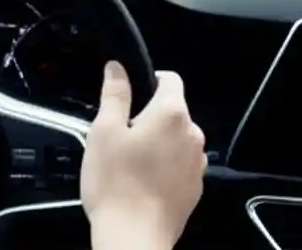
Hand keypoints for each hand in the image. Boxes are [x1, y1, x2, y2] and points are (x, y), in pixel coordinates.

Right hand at [80, 61, 205, 249]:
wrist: (134, 237)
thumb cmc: (116, 182)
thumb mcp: (104, 131)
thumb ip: (114, 94)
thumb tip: (117, 67)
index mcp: (172, 113)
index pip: (169, 79)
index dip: (148, 80)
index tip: (128, 98)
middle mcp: (193, 134)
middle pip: (172, 111)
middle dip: (149, 117)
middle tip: (120, 138)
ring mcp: (197, 163)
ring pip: (176, 140)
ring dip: (158, 143)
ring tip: (130, 164)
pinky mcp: (195, 188)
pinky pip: (180, 165)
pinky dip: (165, 166)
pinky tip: (143, 183)